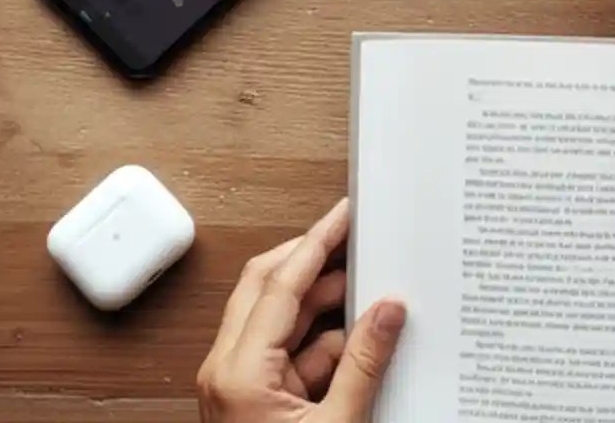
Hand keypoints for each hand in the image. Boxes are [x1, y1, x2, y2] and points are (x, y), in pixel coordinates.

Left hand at [197, 198, 406, 422]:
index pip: (281, 285)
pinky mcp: (251, 398)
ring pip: (278, 320)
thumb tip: (387, 312)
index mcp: (239, 372)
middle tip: (353, 239)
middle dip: (314, 261)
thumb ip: (364, 366)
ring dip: (322, 304)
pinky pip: (285, 352)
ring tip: (369, 293)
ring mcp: (236, 384)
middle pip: (268, 288)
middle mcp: (227, 370)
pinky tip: (358, 340)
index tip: (342, 216)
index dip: (317, 243)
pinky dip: (321, 342)